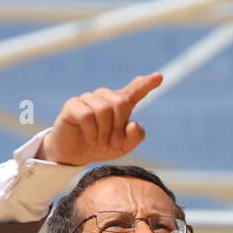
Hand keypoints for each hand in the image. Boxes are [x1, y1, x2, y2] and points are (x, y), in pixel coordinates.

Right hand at [37, 73, 162, 165]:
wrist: (74, 154)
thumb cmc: (100, 146)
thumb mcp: (123, 147)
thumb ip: (134, 137)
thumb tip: (133, 124)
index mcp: (120, 104)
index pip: (135, 91)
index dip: (146, 84)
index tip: (159, 77)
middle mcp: (105, 97)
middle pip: (120, 103)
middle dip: (119, 127)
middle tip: (113, 144)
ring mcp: (88, 99)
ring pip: (103, 109)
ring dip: (104, 132)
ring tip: (101, 144)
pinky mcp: (73, 104)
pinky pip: (87, 116)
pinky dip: (91, 132)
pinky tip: (90, 139)